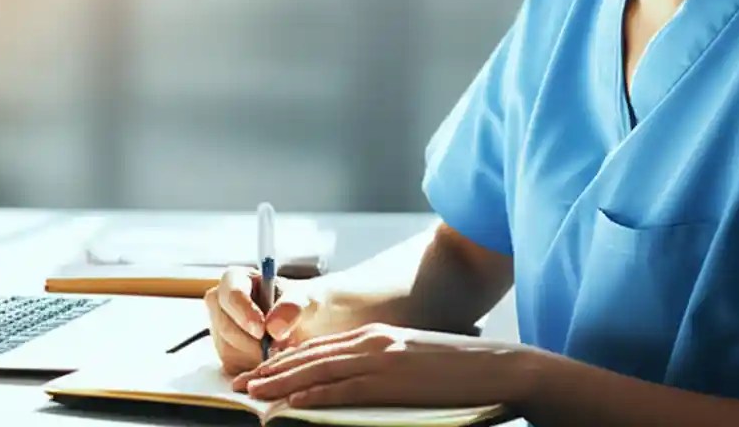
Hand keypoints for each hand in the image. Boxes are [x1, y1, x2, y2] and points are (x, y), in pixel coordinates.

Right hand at [204, 267, 320, 374]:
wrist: (306, 325)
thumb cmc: (301, 305)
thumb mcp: (304, 299)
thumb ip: (292, 307)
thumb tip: (274, 328)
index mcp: (236, 279)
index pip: (230, 293)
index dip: (244, 313)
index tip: (261, 331)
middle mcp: (221, 302)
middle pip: (225, 326)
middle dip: (252, 342)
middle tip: (279, 346)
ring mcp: (219, 328)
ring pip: (228, 349)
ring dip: (256, 356)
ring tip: (279, 349)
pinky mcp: (225, 353)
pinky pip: (233, 366)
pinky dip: (253, 368)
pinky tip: (271, 358)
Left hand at [231, 323, 538, 408]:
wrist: (497, 367)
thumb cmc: (459, 369)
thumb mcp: (411, 358)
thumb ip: (380, 364)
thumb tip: (354, 382)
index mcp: (376, 335)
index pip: (319, 346)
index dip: (286, 359)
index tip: (262, 371)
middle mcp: (371, 341)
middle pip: (309, 355)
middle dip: (271, 371)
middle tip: (242, 383)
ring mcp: (379, 358)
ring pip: (315, 370)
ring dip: (279, 383)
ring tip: (252, 393)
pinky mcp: (388, 380)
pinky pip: (339, 389)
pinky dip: (309, 395)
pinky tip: (289, 403)